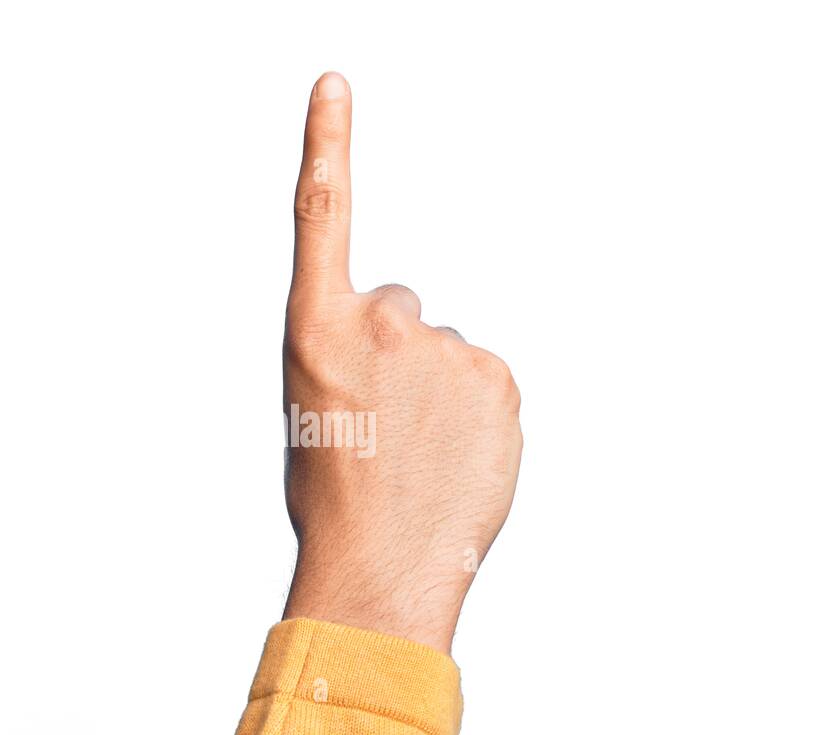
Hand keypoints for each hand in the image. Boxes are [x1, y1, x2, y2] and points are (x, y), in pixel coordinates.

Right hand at [281, 72, 522, 654]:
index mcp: (316, 330)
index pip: (322, 216)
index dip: (327, 145)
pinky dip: (473, 412)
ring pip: (446, 354)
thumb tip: (413, 347)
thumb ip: (351, 354)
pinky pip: (485, 380)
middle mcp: (382, 322)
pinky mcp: (500, 380)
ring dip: (437, 391)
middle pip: (401, 308)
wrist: (383, 570)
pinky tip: (452, 459)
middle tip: (385, 425)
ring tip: (418, 455)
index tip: (333, 86)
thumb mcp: (311, 410)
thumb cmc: (334, 499)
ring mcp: (447, 348)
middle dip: (397, 354)